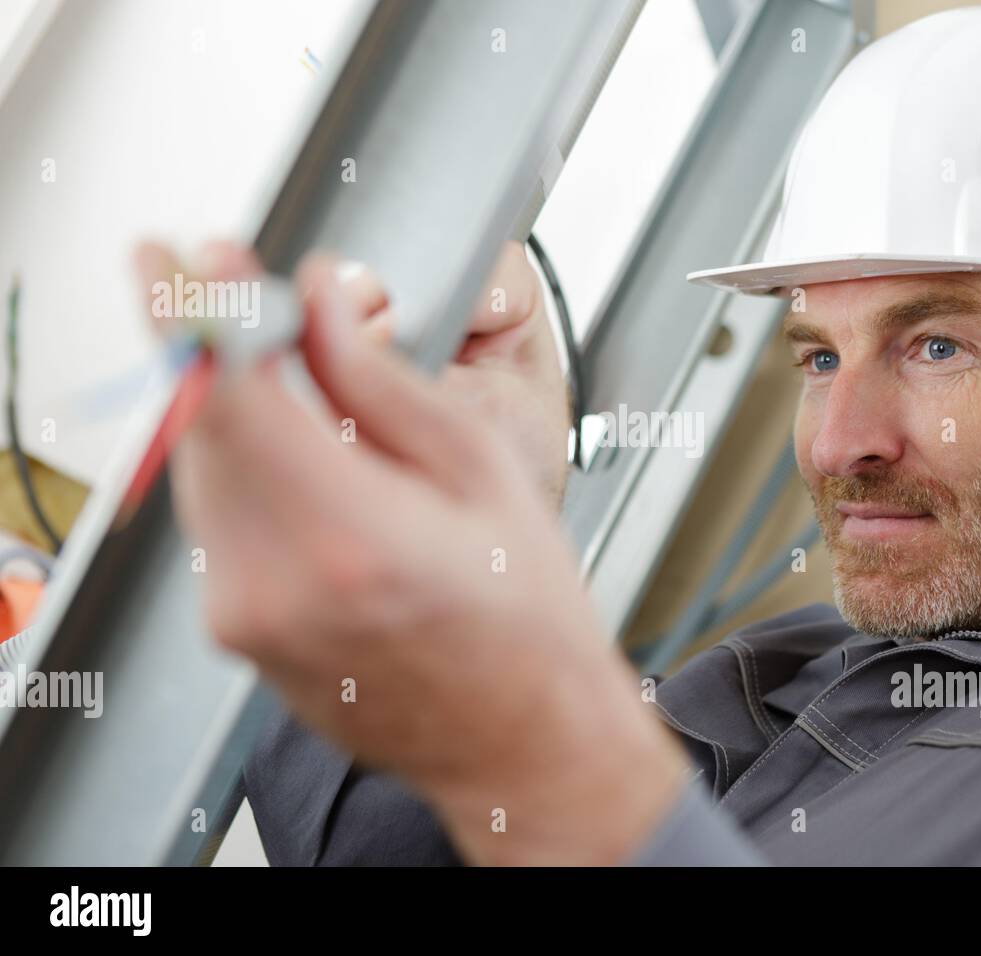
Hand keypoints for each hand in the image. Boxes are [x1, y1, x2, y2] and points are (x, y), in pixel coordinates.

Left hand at [133, 240, 688, 864]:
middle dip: (225, 350)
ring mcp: (243, 616)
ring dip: (238, 410)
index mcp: (349, 534)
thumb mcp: (484, 474)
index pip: (227, 392)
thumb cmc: (526, 622)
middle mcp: (274, 582)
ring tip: (321, 402)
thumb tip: (322, 307)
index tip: (189, 258)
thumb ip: (384, 382)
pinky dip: (247, 468)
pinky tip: (315, 467)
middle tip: (275, 312)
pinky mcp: (236, 630)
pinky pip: (216, 518)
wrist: (519, 736)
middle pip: (201, 422)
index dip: (196, 309)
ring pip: (202, 467)